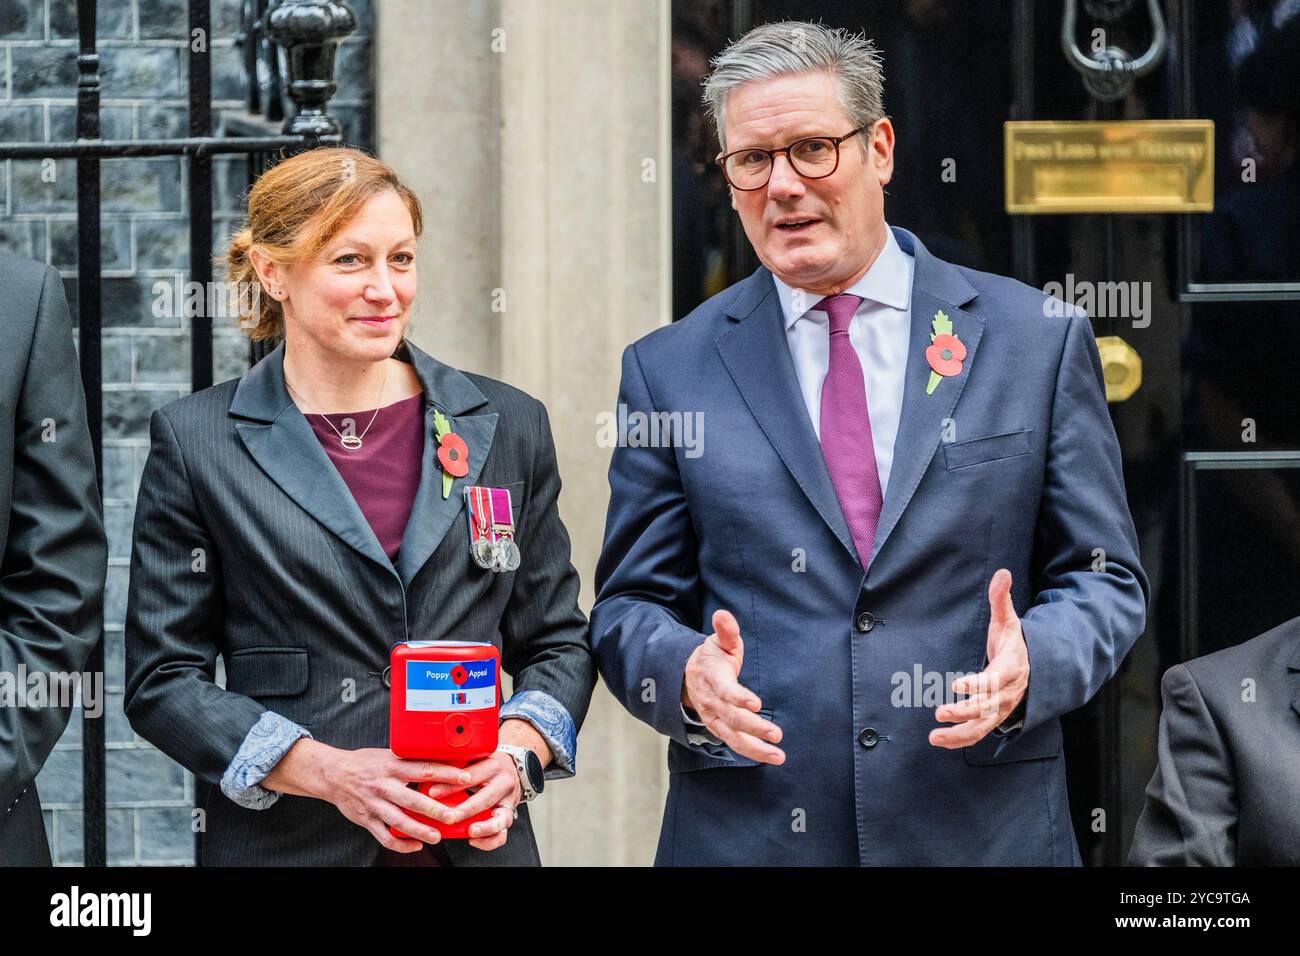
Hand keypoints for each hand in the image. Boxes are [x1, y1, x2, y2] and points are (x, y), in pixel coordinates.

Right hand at [313, 746, 471, 851]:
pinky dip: (400, 844)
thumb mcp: (388, 755)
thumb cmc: (365, 763)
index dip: (446, 774)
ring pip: (399, 821)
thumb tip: (440, 758)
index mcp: (392, 766)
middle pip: (413, 799)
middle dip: (435, 809)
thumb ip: (410, 761)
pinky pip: (384, 836)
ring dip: (419, 830)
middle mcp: (384, 785)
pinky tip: (415, 845)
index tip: (465, 778)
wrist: (333, 774)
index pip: (424, 769)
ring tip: (436, 837)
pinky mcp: (366, 819)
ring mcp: (374, 804)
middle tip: (454, 816)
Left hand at [423, 750, 521, 850]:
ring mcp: (508, 801)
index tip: (432, 793)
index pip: (471, 776)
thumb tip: (427, 774)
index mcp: (492, 766)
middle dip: (466, 810)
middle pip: (486, 798)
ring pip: (502, 818)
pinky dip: (489, 841)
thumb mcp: (475, 759)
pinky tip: (474, 841)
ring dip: (485, 827)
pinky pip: (503, 833)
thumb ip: (456, 766)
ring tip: (471, 832)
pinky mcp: (509, 815)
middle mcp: (503, 783)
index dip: (451, 785)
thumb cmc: (486, 765)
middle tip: (450, 817)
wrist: (513, 769)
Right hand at [681, 609, 784, 764]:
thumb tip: (723, 615)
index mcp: (713, 678)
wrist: (687, 678)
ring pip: (733, 737)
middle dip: (754, 727)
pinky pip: (734, 743)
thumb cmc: (711, 658)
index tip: (756, 704)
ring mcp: (714, 718)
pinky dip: (751, 752)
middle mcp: (712, 702)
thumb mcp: (718, 641)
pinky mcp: (718, 728)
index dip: (739, 698)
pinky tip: (770, 757)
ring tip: (778, 755)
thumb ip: (725, 631)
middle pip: (732, 718)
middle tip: (776, 734)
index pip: (725, 690)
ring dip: (756, 748)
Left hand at [930, 569, 1029, 748]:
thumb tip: (1002, 572)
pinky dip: (960, 740)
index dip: (979, 684)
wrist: (1034, 667)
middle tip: (940, 712)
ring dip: (959, 734)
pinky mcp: (994, 718)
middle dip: (965, 711)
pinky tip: (939, 740)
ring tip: (934, 736)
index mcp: (1011, 667)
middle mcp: (1008, 692)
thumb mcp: (1008, 620)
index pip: (996, 678)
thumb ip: (1001, 599)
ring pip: (983, 726)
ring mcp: (1002, 709)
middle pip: (988, 706)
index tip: (958, 685)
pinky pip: (978, 733)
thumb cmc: (1013, 642)